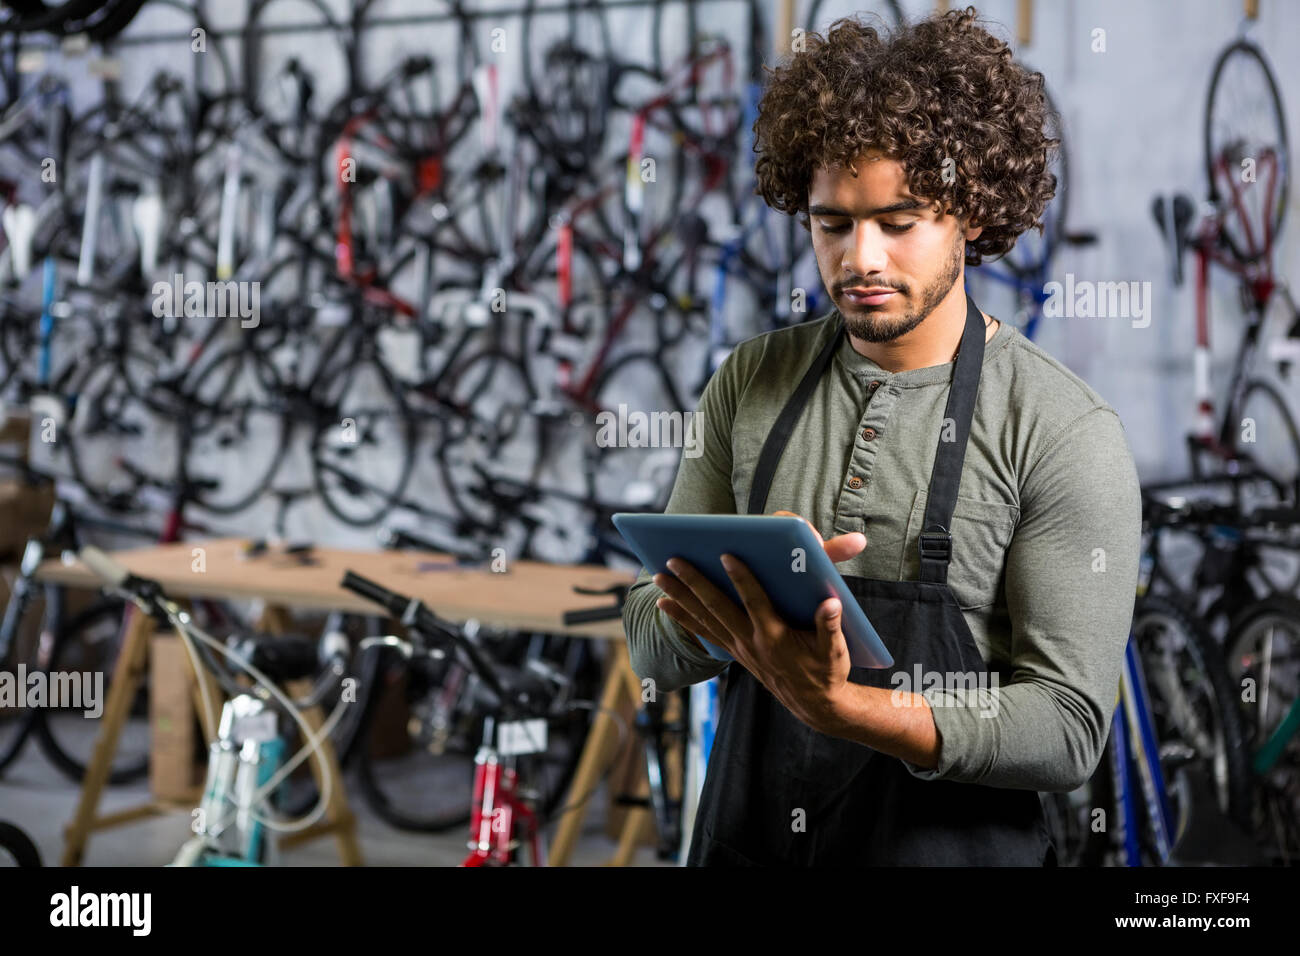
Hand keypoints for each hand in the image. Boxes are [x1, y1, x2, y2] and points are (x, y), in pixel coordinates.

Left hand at [653, 514, 865, 732]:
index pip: (755, 602)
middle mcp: (751, 642)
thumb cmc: (827, 671)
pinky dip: (683, 618)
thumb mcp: (835, 650)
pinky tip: (664, 604)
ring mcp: (739, 647)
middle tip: (674, 561)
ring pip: (704, 618)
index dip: (742, 579)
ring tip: (659, 577)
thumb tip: (831, 603)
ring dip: (680, 597)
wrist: (813, 704)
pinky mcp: (735, 651)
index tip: (727, 555)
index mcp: (776, 636)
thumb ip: (830, 625)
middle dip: (694, 583)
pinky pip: (704, 631)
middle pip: (717, 607)